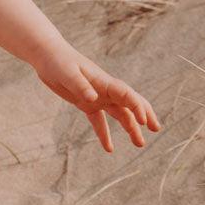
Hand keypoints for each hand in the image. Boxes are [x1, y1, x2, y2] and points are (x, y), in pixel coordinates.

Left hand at [32, 42, 160, 152]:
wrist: (48, 56)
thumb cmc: (59, 61)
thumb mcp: (68, 74)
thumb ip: (80, 86)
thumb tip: (93, 99)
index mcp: (104, 82)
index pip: (126, 95)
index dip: (137, 107)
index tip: (144, 121)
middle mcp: (105, 90)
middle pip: (130, 103)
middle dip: (144, 115)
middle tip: (156, 129)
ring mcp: (97, 97)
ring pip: (119, 114)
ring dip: (130, 128)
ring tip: (140, 144)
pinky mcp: (86, 103)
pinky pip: (99, 121)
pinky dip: (104, 134)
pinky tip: (109, 148)